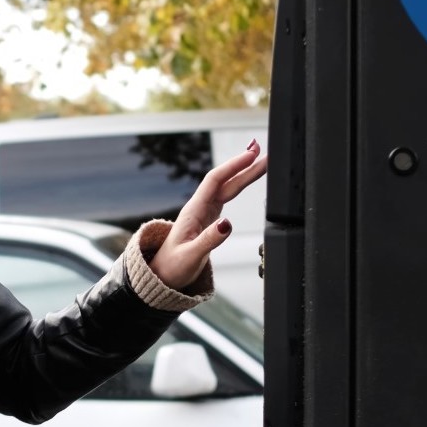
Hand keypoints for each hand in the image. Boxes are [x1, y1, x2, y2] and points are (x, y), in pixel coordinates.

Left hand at [149, 140, 269, 290]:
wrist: (163, 274)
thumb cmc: (172, 266)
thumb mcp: (191, 256)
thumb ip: (210, 240)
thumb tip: (227, 223)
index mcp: (193, 211)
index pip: (215, 181)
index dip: (233, 166)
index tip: (250, 156)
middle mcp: (199, 207)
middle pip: (225, 180)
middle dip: (244, 165)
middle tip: (262, 151)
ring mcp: (205, 211)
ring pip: (228, 186)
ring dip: (244, 172)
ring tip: (262, 160)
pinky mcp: (210, 218)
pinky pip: (227, 195)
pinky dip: (239, 184)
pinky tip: (247, 177)